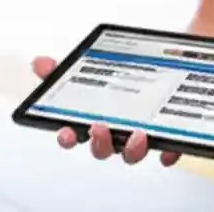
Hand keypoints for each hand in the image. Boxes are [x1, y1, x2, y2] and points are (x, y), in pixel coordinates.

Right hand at [31, 56, 180, 166]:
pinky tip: (167, 149)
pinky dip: (168, 152)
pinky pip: (170, 150)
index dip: (68, 137)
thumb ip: (67, 66)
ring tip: (137, 134)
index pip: (76, 134)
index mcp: (97, 118)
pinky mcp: (171, 136)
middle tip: (99, 127)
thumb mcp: (96, 63)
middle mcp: (118, 131)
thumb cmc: (130, 71)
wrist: (173, 61)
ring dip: (132, 149)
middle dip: (99, 142)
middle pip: (104, 148)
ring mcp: (144, 136)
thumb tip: (39, 64)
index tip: (66, 133)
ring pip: (134, 153)